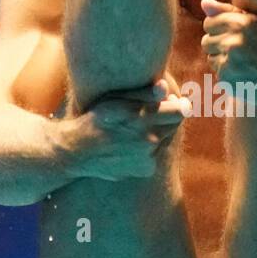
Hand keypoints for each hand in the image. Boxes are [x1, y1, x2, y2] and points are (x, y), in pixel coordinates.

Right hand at [60, 76, 191, 180]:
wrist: (76, 151)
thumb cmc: (95, 119)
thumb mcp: (115, 100)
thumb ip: (143, 94)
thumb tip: (165, 87)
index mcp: (144, 118)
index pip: (181, 111)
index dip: (176, 104)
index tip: (169, 101)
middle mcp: (149, 139)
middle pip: (173, 126)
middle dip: (164, 118)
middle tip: (144, 115)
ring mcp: (147, 157)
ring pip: (161, 140)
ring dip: (152, 134)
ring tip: (129, 132)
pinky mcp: (144, 170)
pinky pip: (153, 156)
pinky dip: (144, 151)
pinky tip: (126, 148)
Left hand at [199, 0, 256, 84]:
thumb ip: (228, 11)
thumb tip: (203, 1)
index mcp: (241, 22)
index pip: (209, 22)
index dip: (221, 30)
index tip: (237, 36)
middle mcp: (233, 41)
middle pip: (206, 41)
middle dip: (220, 46)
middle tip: (242, 51)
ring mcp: (230, 63)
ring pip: (211, 58)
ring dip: (224, 61)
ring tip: (247, 62)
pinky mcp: (228, 80)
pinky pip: (219, 74)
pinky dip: (230, 75)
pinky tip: (249, 75)